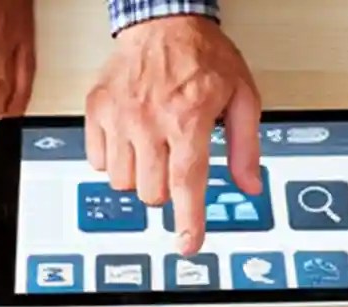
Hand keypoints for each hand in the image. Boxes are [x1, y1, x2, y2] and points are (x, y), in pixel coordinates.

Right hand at [85, 16, 260, 254]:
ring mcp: (120, 117)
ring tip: (152, 149)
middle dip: (167, 190)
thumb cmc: (202, 55)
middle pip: (153, 192)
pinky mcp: (97, 110)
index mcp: (189, 119)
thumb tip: (250, 184)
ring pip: (124, 182)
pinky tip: (130, 141)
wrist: (163, 20)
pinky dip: (114, 161)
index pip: (187, 184)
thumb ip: (247, 146)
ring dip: (140, 177)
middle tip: (174, 164)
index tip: (188, 244)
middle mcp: (151, 120)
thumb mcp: (242, 95)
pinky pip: (98, 161)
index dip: (189, 221)